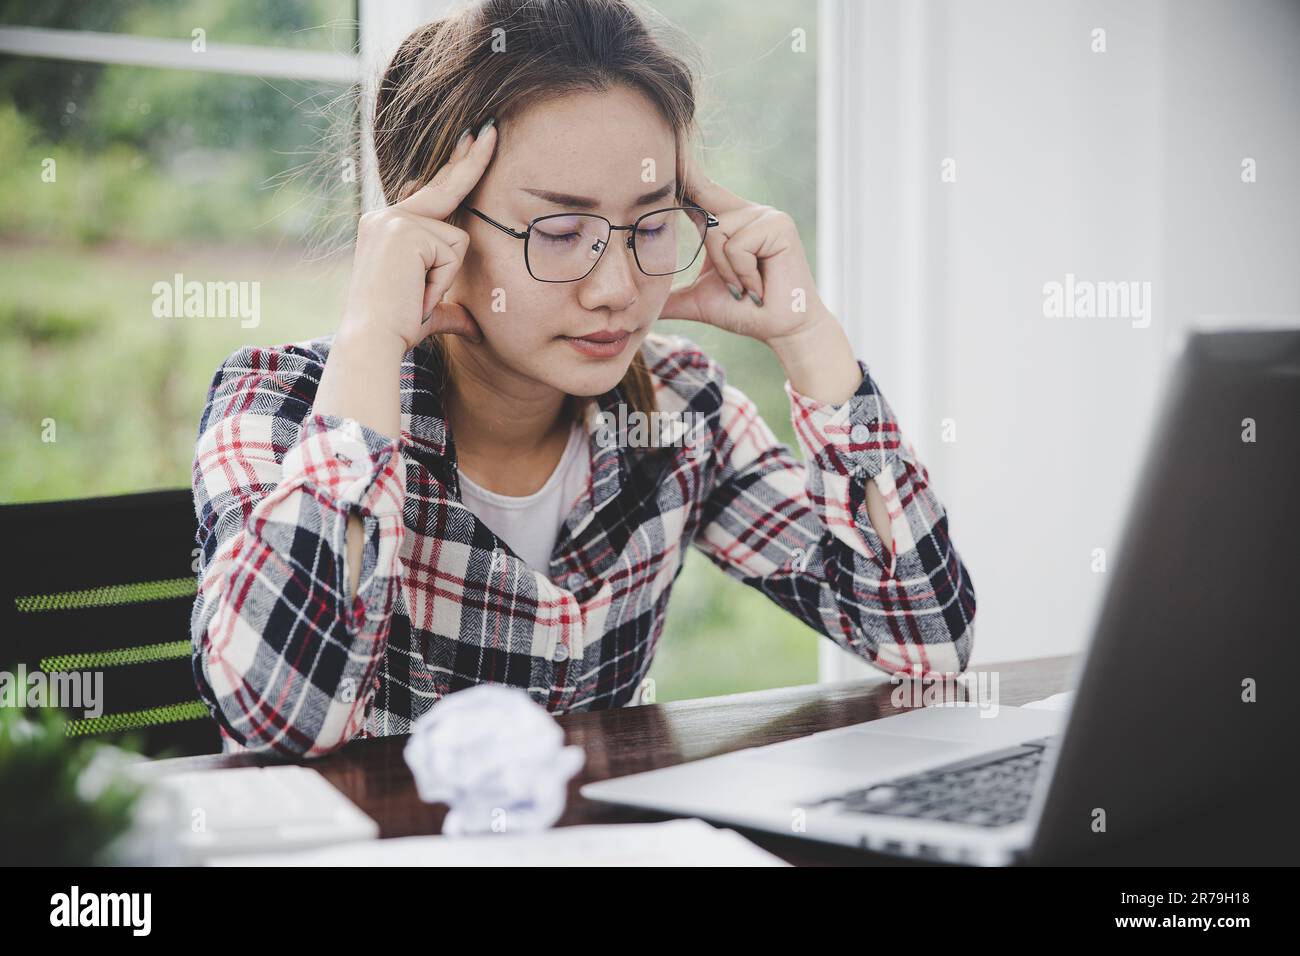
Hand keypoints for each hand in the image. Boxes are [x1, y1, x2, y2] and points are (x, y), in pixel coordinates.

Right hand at [341, 121, 496, 352]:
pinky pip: (452, 250)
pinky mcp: (405, 230)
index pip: (431, 193)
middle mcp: (386, 217)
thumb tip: (476, 328)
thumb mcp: (428, 312)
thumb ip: (451, 309)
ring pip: (456, 238)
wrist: (371, 339)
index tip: (473, 140)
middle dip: (473, 157)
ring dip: (445, 275)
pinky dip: (442, 278)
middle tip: (493, 127)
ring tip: (416, 295)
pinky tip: (416, 290)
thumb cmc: (396, 328)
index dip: (457, 169)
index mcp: (387, 228)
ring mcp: (394, 220)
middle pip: (445, 187)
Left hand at [662, 160, 862, 405]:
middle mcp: (747, 212)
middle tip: (737, 290)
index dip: (681, 167)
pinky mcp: (778, 225)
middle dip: (716, 262)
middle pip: (706, 219)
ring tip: (749, 289)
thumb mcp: (699, 300)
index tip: (662, 140)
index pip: (698, 189)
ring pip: (719, 234)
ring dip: (729, 272)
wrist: (783, 330)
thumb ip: (670, 296)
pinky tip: (760, 286)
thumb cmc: (746, 312)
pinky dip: (742, 273)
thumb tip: (637, 306)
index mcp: (728, 221)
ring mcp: (765, 215)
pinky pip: (738, 245)